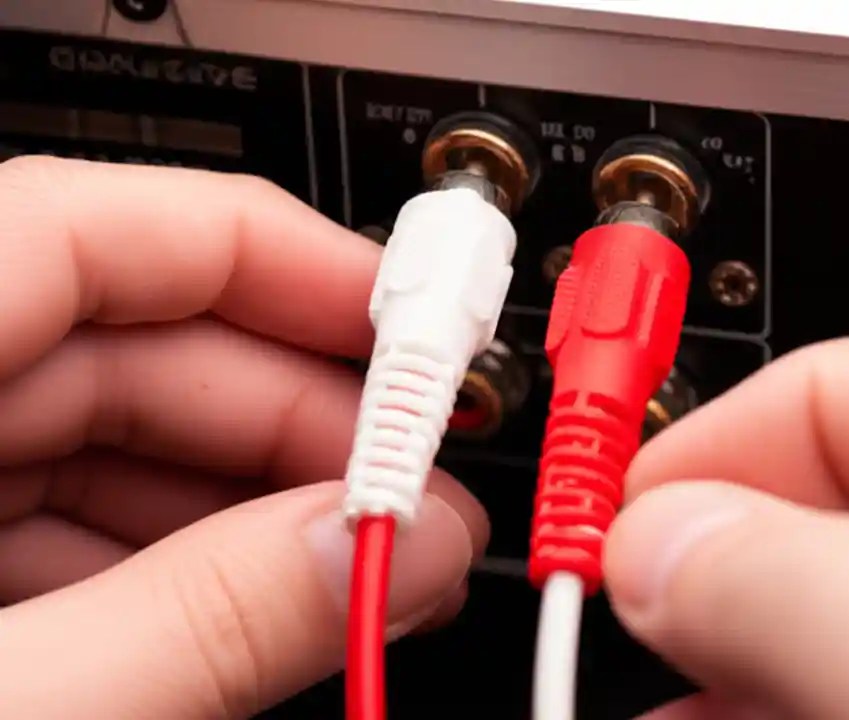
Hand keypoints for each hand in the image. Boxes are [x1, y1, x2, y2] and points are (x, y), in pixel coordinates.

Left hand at [0, 157, 487, 717]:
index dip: (276, 259)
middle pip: (116, 343)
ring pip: (89, 438)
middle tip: (407, 491)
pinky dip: (151, 558)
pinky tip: (234, 613)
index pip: (86, 227)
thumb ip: (209, 621)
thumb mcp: (17, 709)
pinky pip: (39, 514)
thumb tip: (401, 545)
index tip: (409, 325)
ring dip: (237, 504)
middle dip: (289, 420)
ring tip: (345, 569)